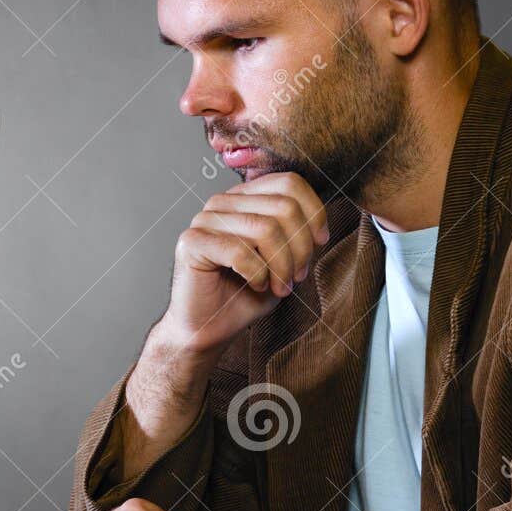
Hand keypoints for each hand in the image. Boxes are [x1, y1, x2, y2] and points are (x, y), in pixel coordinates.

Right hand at [161, 171, 328, 356]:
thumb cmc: (245, 294)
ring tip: (280, 287)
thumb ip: (297, 234)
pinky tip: (256, 285)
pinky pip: (240, 251)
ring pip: (265, 229)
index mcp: (245, 198)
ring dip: (282, 266)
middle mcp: (223, 203)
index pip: (288, 183)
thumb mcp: (283, 259)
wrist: (209, 327)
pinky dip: (257, 274)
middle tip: (296, 277)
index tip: (319, 244)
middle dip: (301, 248)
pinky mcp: (192, 242)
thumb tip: (318, 224)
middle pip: (283, 207)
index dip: (314, 213)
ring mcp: (204, 220)